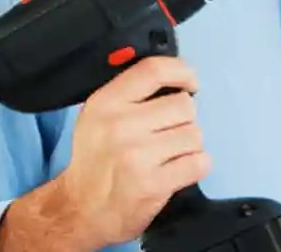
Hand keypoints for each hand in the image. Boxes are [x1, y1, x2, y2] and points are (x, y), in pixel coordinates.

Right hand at [55, 56, 210, 248]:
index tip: (190, 82)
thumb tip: (174, 78)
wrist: (81, 209)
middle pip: (183, 104)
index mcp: (105, 103)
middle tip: (168, 132)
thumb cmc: (95, 161)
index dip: (181, 71)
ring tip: (169, 154)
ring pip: (194, 134)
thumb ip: (129, 94)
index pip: (153, 70)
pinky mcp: (153, 183)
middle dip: (183, 119)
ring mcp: (137, 155)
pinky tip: (177, 169)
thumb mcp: (97, 116)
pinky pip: (199, 162)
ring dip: (189, 145)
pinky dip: (196, 166)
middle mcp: (119, 126)